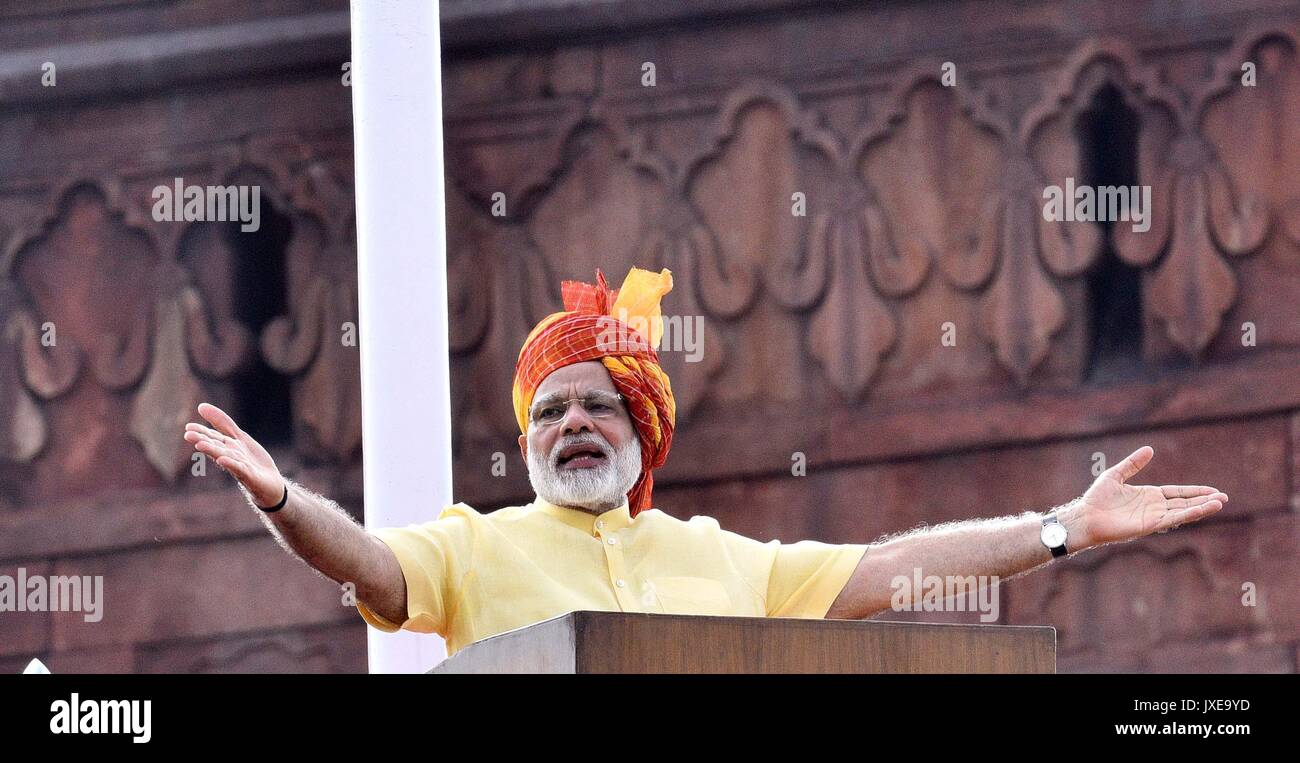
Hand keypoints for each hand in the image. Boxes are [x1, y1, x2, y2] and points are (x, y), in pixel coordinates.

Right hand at [183, 403, 284, 507]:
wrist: (269, 483)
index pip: (212, 438)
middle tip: (188, 435)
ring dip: (213, 451)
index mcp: (227, 447)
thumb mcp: (238, 437)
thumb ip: (222, 423)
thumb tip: (201, 406)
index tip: (188, 427)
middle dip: (203, 441)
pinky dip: (232, 464)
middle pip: (216, 447)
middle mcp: (230, 457)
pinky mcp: (250, 477)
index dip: (201, 432)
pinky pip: (240, 469)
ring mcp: (240, 467)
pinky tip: (223, 460)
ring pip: (225, 457)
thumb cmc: (251, 460)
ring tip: (200, 445)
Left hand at [1061, 446, 1226, 549]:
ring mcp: (1153, 517)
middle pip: (1185, 503)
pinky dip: (1187, 514)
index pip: (1178, 493)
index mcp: (1149, 495)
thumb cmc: (1097, 498)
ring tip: (1220, 503)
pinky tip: (1202, 509)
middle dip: (1204, 500)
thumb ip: (1133, 464)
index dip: (1195, 491)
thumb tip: (1149, 449)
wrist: (1086, 516)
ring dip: (1201, 508)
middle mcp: (1154, 507)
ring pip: (1183, 512)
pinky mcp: (1149, 525)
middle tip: (1224, 498)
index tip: (1213, 490)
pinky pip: (1172, 519)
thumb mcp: (1116, 475)